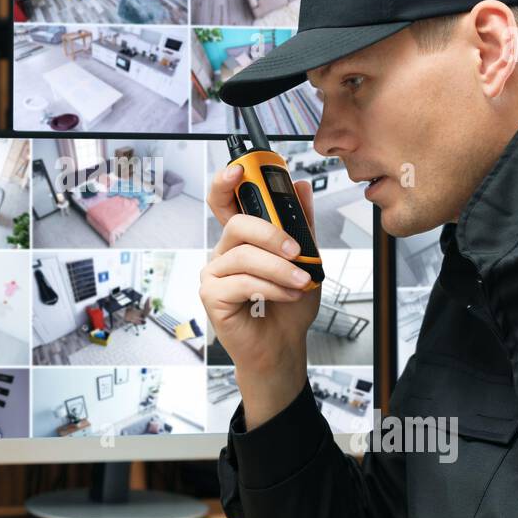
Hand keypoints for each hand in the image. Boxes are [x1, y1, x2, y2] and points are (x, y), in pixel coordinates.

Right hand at [201, 162, 319, 427]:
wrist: (283, 347)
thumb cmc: (287, 308)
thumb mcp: (305, 260)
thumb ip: (301, 225)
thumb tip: (300, 186)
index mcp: (241, 239)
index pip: (225, 202)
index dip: (226, 182)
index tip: (240, 169)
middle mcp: (223, 253)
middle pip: (236, 225)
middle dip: (270, 233)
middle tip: (297, 249)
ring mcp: (214, 274)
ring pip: (244, 256)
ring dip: (279, 268)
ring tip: (300, 282)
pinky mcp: (212, 296)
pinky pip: (242, 282)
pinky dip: (270, 288)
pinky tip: (284, 296)